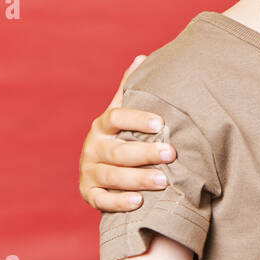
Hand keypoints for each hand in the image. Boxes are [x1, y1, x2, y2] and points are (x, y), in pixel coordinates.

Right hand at [78, 55, 174, 213]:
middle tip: (171, 154)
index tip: (160, 123)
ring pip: (112, 176)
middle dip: (145, 153)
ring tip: (163, 181)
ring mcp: (88, 171)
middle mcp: (92, 147)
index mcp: (102, 125)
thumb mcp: (123, 114)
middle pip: (117, 151)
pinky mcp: (89, 194)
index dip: (137, 119)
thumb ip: (130, 90)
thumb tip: (142, 57)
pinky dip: (118, 202)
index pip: (116, 117)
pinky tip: (138, 202)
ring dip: (137, 178)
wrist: (101, 170)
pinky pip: (101, 200)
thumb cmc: (121, 137)